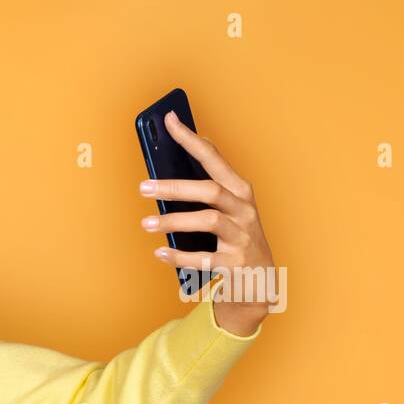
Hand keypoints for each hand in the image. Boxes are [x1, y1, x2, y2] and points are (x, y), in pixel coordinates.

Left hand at [139, 109, 275, 335]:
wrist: (260, 283)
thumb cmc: (235, 240)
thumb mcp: (229, 209)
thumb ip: (208, 187)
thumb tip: (178, 160)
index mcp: (240, 191)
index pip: (214, 159)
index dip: (191, 139)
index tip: (170, 120)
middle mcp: (244, 210)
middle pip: (209, 190)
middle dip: (174, 187)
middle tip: (143, 188)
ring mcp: (242, 237)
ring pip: (208, 221)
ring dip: (173, 221)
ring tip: (145, 224)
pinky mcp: (235, 263)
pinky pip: (203, 258)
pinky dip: (179, 256)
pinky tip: (159, 252)